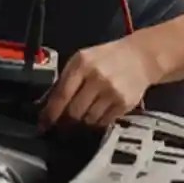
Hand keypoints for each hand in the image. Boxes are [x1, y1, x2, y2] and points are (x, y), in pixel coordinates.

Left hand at [39, 37, 158, 130]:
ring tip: (83, 116)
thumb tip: (50, 105)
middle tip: (63, 124)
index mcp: (82, 64)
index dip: (50, 113)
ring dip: (83, 121)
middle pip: (74, 111)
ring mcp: (112, 91)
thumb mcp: (83, 59)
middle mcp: (97, 77)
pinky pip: (104, 122)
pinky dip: (98, 122)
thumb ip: (67, 79)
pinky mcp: (124, 104)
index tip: (43, 125)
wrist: (140, 57)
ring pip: (88, 119)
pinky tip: (98, 114)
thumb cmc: (106, 58)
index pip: (61, 95)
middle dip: (66, 120)